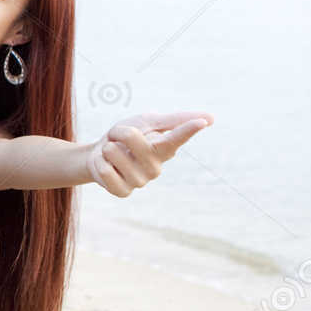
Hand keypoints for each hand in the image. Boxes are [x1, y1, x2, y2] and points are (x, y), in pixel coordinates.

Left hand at [87, 111, 213, 196]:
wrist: (99, 154)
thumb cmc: (128, 136)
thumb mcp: (149, 122)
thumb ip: (176, 120)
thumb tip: (211, 118)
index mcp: (164, 149)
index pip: (177, 138)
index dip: (188, 130)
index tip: (202, 122)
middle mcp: (156, 168)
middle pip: (134, 137)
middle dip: (120, 131)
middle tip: (120, 137)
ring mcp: (140, 182)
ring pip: (114, 152)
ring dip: (108, 147)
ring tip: (113, 153)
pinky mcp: (123, 192)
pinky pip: (105, 170)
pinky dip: (100, 162)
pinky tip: (106, 166)